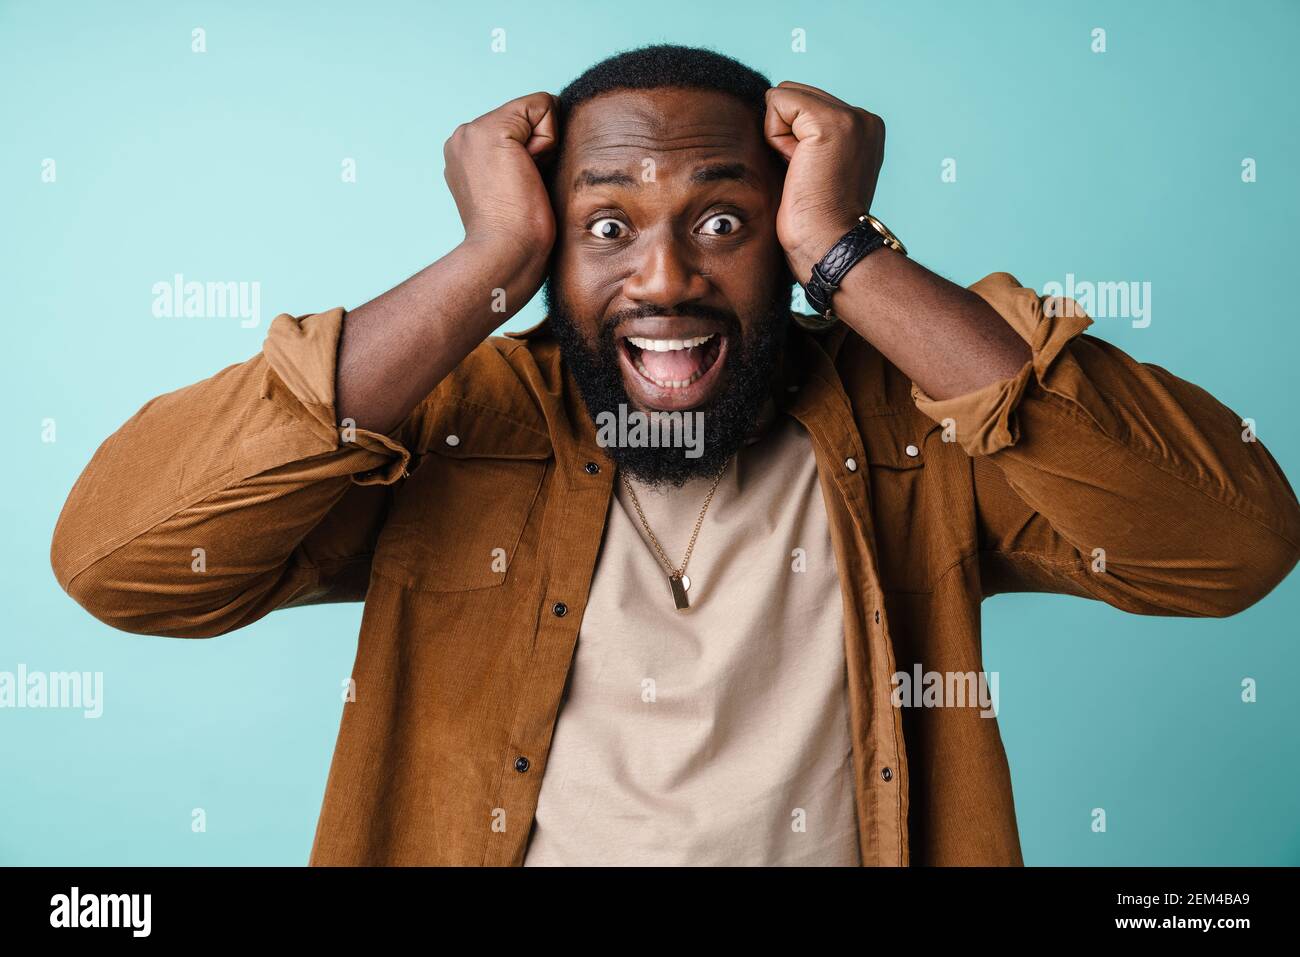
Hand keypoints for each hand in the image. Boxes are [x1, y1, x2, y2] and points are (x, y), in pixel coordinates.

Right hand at [443, 91, 558, 258]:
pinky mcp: (491, 129)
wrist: (506, 254)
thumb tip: (546, 148)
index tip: (519, 190)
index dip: (534, 156)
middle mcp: (461, 138)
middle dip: (538, 149)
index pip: (518, 128)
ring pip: (535, 111)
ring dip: (543, 148)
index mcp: (465, 154)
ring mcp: (471, 131)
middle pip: (528, 116)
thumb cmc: (517, 239)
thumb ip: (521, 162)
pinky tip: (528, 172)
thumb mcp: (516, 190)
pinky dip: (548, 140)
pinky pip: (543, 106)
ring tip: (522, 183)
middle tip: (521, 189)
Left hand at [764, 81, 884, 280]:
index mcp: (864, 128)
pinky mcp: (830, 123)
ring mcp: (851, 117)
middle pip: (794, 95)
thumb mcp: (815, 168)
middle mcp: (863, 117)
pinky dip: (775, 136)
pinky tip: (797, 166)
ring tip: (803, 172)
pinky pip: (778, 102)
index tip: (811, 175)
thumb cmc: (815, 222)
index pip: (805, 104)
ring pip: (786, 96)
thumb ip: (806, 138)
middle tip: (805, 175)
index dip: (792, 140)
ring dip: (781, 136)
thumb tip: (771, 112)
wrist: (829, 246)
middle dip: (786, 134)